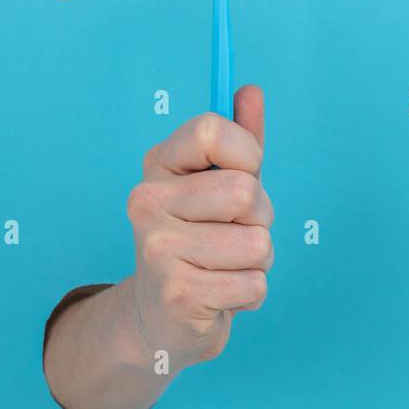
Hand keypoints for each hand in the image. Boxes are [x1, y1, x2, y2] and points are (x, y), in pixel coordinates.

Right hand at [124, 85, 273, 368]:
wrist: (159, 318)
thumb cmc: (202, 241)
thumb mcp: (220, 187)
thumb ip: (240, 141)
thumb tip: (251, 90)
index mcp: (159, 166)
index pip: (212, 130)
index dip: (247, 153)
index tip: (244, 173)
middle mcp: (148, 202)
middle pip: (245, 191)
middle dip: (260, 217)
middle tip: (234, 233)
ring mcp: (158, 248)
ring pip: (257, 243)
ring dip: (258, 262)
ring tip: (226, 267)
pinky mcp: (178, 294)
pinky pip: (255, 285)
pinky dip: (250, 294)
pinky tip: (221, 295)